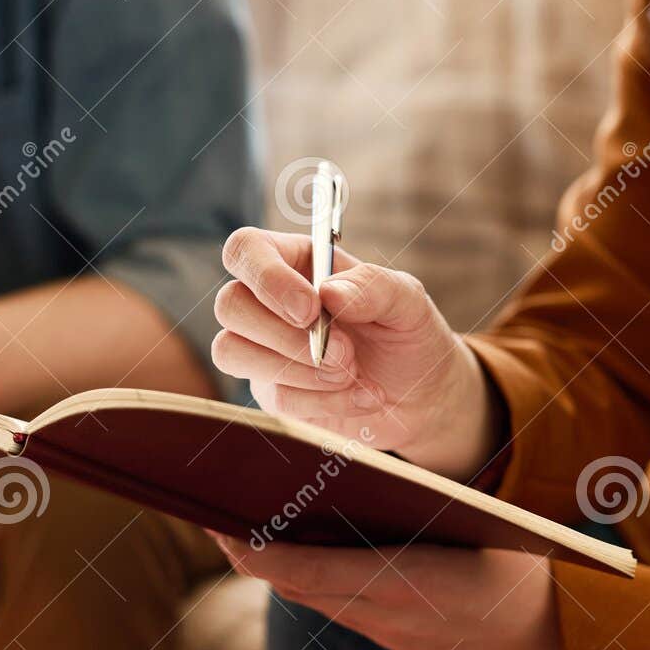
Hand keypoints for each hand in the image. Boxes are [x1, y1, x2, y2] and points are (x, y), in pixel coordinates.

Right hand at [214, 227, 497, 478]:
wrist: (420, 396)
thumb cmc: (409, 335)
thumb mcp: (408, 301)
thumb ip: (373, 287)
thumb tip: (329, 292)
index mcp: (296, 261)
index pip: (246, 250)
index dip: (266, 277)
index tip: (310, 308)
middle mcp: (269, 301)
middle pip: (229, 304)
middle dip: (286, 335)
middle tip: (344, 352)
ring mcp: (263, 348)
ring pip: (232, 351)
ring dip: (299, 369)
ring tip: (352, 373)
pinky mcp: (271, 390)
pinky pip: (273, 396)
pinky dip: (321, 400)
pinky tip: (356, 396)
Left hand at [214, 534, 565, 649]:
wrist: (559, 637)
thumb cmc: (518, 568)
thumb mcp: (465, 526)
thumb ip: (406, 513)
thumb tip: (347, 485)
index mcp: (398, 584)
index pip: (302, 572)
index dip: (253, 552)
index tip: (218, 524)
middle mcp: (384, 616)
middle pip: (295, 587)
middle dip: (250, 554)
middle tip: (211, 514)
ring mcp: (390, 634)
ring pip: (314, 600)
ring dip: (275, 569)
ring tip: (241, 529)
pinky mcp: (399, 641)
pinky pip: (340, 610)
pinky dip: (310, 583)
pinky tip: (297, 555)